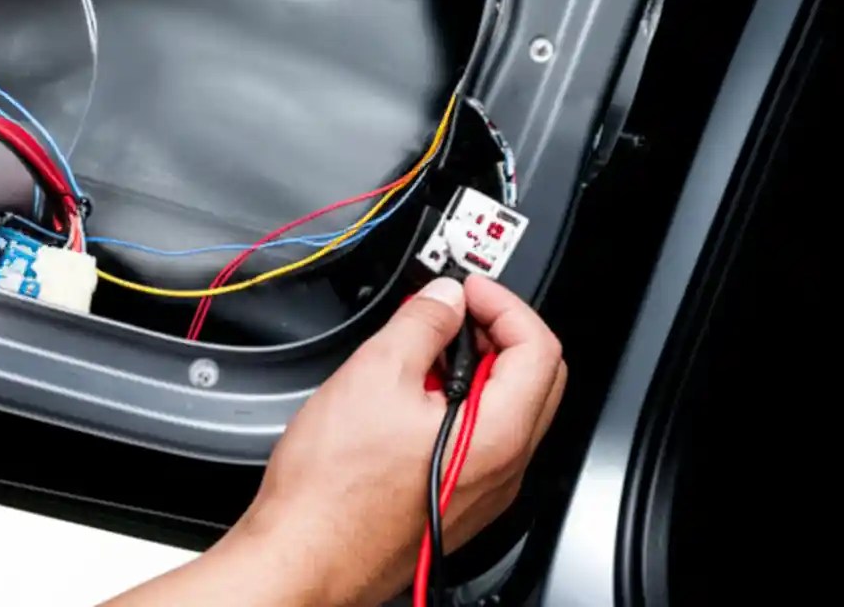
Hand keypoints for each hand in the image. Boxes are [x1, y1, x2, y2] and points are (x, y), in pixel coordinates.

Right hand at [234, 275, 565, 605]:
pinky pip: (481, 442)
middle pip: (536, 377)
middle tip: (453, 312)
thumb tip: (445, 298)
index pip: (538, 346)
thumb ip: (422, 323)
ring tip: (422, 353)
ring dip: (477, 369)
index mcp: (498, 434)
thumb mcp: (375, 373)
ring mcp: (484, 491)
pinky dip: (461, 406)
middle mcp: (504, 468)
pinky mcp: (458, 504)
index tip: (468, 289)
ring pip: (508, 411)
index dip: (503, 304)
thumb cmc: (333, 488)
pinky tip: (411, 399)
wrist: (305, 554)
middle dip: (498, 332)